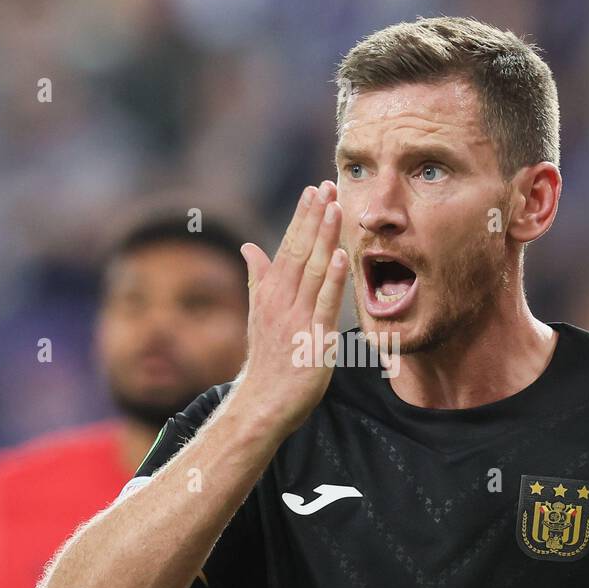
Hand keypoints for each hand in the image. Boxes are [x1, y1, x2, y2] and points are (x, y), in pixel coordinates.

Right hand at [231, 180, 348, 438]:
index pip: (287, 245)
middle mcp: (280, 300)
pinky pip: (324, 303)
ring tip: (335, 208)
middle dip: (314, 217)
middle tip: (326, 186)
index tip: (314, 189)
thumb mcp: (258, 313)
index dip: (302, 217)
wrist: (264, 401)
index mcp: (269, 292)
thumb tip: (248, 247)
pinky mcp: (313, 338)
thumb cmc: (267, 359)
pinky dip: (331, 279)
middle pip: (298, 250)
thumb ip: (258, 279)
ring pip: (311, 270)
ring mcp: (296, 318)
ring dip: (324, 237)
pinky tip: (340, 257)